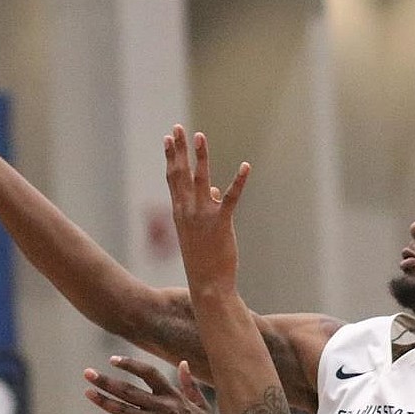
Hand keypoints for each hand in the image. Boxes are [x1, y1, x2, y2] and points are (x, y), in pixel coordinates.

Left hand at [85, 356, 223, 413]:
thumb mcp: (201, 406)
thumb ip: (189, 385)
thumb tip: (183, 363)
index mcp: (173, 396)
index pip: (148, 373)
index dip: (130, 364)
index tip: (113, 360)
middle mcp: (163, 407)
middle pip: (128, 389)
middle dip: (106, 380)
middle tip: (87, 372)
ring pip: (123, 410)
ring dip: (103, 400)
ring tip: (87, 392)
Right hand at [162, 126, 247, 290]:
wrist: (208, 285)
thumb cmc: (203, 260)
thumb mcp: (198, 232)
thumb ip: (204, 207)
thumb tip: (214, 189)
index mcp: (180, 213)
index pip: (173, 179)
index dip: (171, 157)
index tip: (169, 138)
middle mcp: (187, 211)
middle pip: (181, 174)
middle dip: (179, 150)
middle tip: (177, 128)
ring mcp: (203, 216)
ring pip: (201, 180)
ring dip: (200, 157)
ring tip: (200, 136)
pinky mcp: (221, 223)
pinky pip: (230, 198)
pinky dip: (239, 181)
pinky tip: (245, 167)